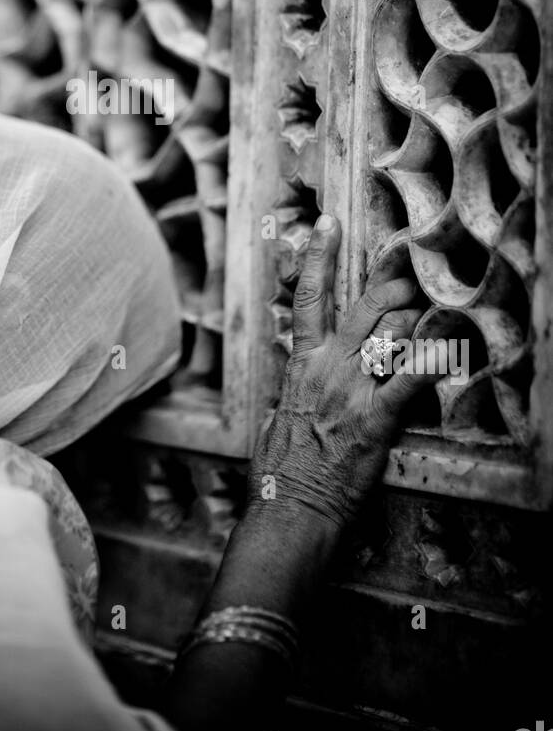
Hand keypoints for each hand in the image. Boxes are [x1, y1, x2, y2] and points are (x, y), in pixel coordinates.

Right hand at [248, 213, 433, 530]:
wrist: (288, 507)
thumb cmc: (282, 467)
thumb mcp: (281, 410)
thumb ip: (301, 381)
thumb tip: (308, 364)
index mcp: (301, 364)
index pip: (308, 298)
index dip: (319, 256)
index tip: (330, 224)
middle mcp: (326, 369)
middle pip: (365, 308)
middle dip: (395, 285)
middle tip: (411, 270)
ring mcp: (350, 393)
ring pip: (391, 334)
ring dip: (416, 321)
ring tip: (430, 314)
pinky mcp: (374, 421)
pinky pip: (406, 384)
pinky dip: (429, 366)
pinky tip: (447, 351)